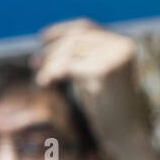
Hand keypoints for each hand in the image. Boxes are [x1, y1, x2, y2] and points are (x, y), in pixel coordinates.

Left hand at [32, 19, 159, 159]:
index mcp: (123, 44)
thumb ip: (80, 55)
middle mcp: (122, 47)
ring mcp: (115, 58)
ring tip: (43, 80)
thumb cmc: (105, 107)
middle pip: (74, 38)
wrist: (125, 133)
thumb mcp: (92, 73)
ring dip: (49, 64)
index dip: (61, 30)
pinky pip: (66, 65)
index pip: (86, 26)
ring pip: (68, 52)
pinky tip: (45, 84)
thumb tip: (45, 40)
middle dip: (51, 50)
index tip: (42, 38)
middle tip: (34, 63)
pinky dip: (50, 73)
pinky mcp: (105, 72)